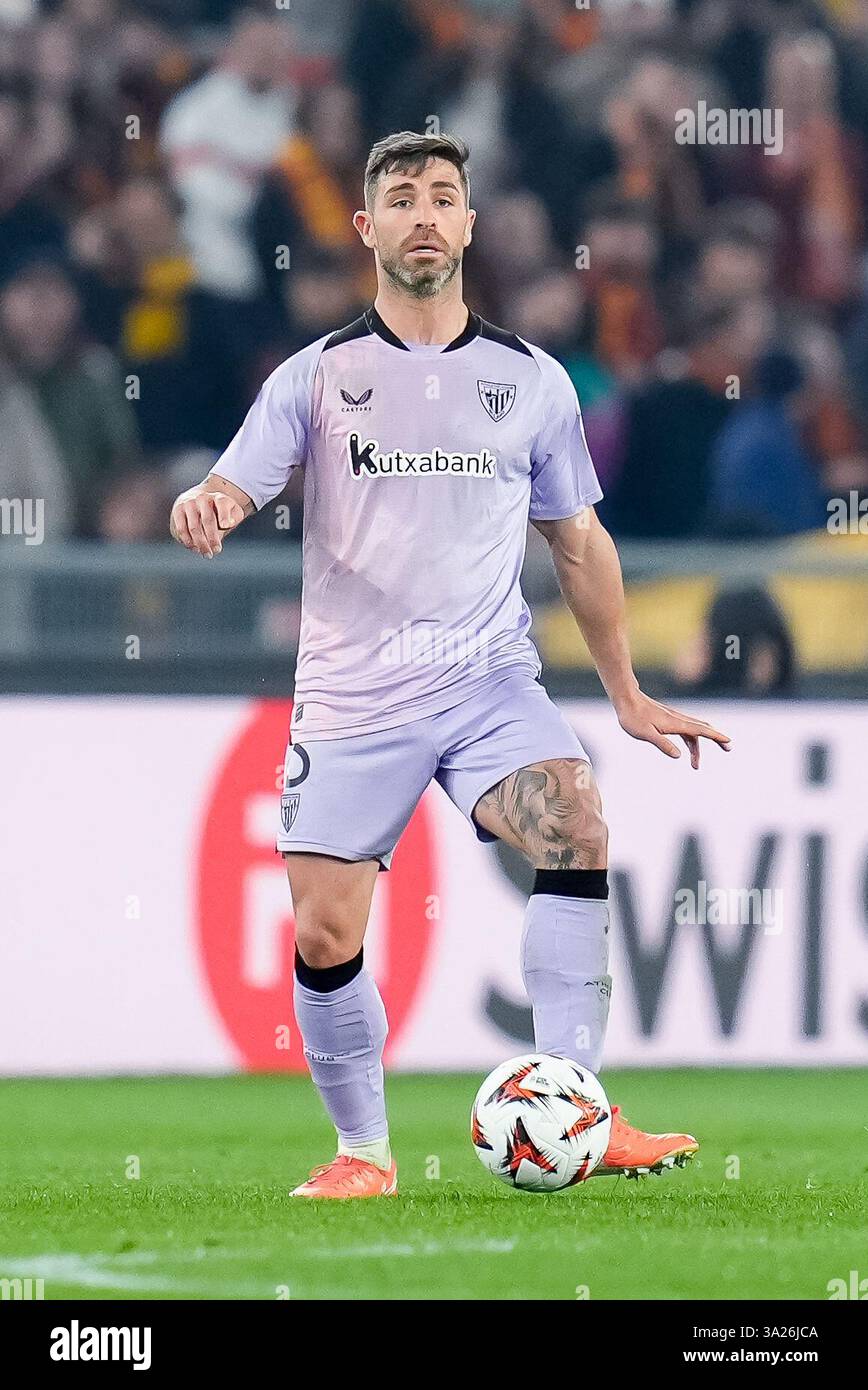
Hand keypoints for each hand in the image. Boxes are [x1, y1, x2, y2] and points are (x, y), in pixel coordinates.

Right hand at [170, 489, 244, 557]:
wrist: (197, 501)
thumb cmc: (218, 511)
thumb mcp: (232, 511)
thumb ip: (235, 517)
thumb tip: (227, 524)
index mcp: (218, 497)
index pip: (222, 504)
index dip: (224, 515)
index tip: (225, 526)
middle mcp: (202, 498)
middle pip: (208, 520)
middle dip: (213, 538)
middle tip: (216, 551)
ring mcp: (189, 503)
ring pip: (194, 527)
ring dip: (200, 543)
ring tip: (207, 554)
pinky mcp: (178, 510)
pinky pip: (181, 529)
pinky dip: (188, 541)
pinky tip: (195, 548)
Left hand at [615, 691, 731, 768]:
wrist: (626, 699)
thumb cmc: (633, 717)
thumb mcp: (645, 734)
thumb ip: (662, 744)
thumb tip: (679, 756)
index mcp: (676, 724)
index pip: (701, 731)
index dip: (716, 737)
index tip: (729, 742)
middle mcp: (678, 720)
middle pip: (703, 729)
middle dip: (716, 739)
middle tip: (728, 749)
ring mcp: (674, 719)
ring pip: (693, 732)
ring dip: (698, 747)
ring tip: (695, 765)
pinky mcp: (668, 720)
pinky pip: (685, 730)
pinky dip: (690, 740)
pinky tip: (687, 750)